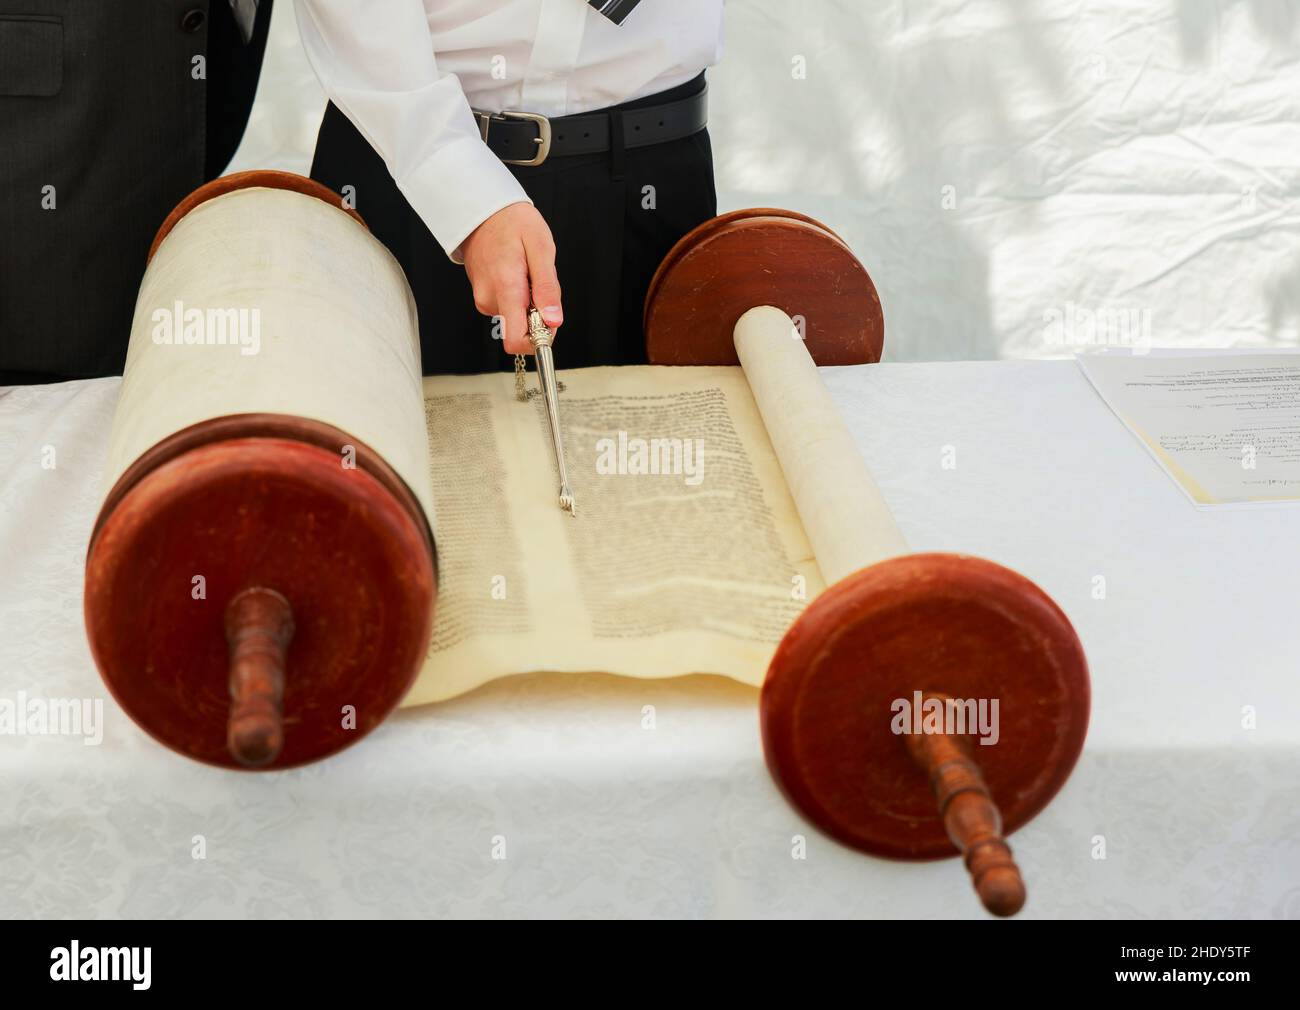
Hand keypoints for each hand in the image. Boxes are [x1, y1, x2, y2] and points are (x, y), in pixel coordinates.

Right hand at [461, 202, 562, 354]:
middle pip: (520, 329)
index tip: (549, 322)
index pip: (515, 340)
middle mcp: (490, 299)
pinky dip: (518, 295)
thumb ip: (547, 288)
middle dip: (538, 313)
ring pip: (515, 317)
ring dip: (529, 302)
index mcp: (506, 289)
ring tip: (526, 271)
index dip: (538, 340)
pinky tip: (516, 271)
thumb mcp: (541, 248)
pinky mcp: (483, 296)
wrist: (482, 210)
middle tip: (538, 281)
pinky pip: (508, 306)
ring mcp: (483, 299)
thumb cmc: (513, 223)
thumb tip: (553, 321)